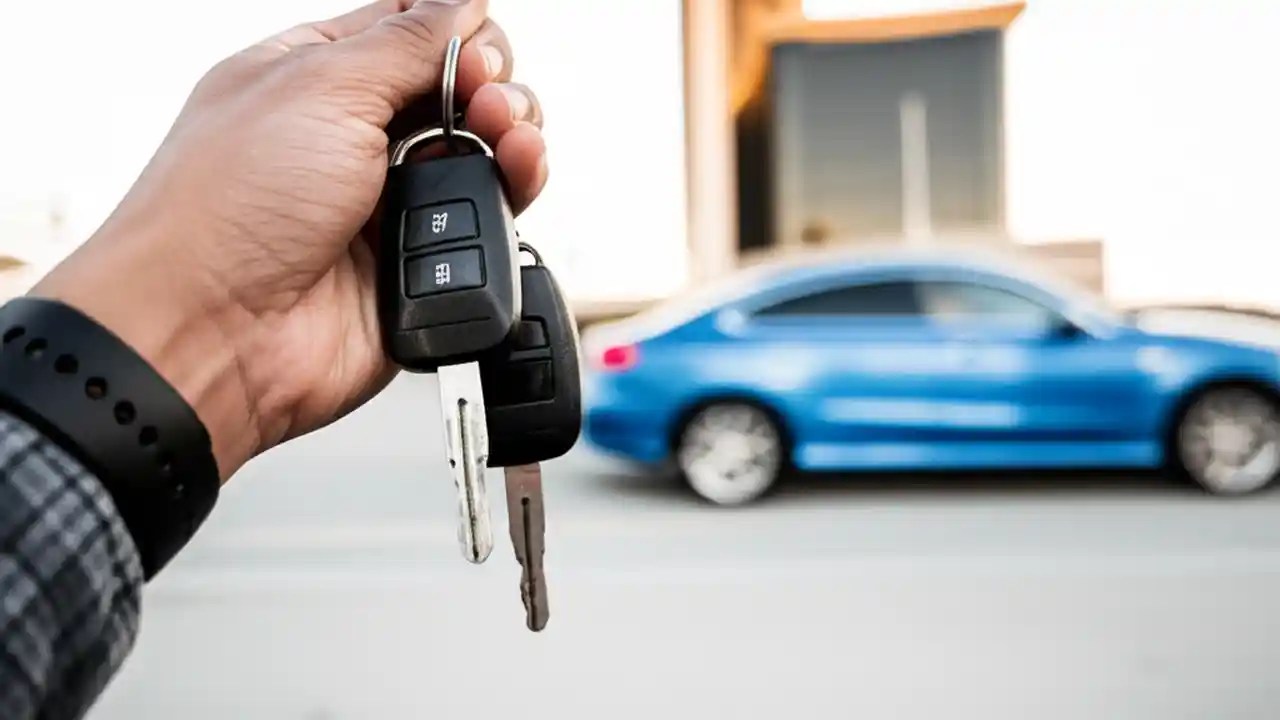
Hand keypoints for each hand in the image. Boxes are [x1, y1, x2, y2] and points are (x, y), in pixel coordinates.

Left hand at [31, 0, 546, 480]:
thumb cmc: (226, 209)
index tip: (469, 48)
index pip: (410, 27)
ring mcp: (393, 199)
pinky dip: (517, 185)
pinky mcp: (424, 259)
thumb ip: (406, 41)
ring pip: (487, 150)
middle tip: (481, 94)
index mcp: (316, 76)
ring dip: (514, 128)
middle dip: (491, 78)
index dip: (455, 27)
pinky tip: (518, 168)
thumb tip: (462, 4)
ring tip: (505, 133)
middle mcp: (357, 136)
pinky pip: (493, 216)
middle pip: (460, 86)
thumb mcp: (318, 87)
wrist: (218, 332)